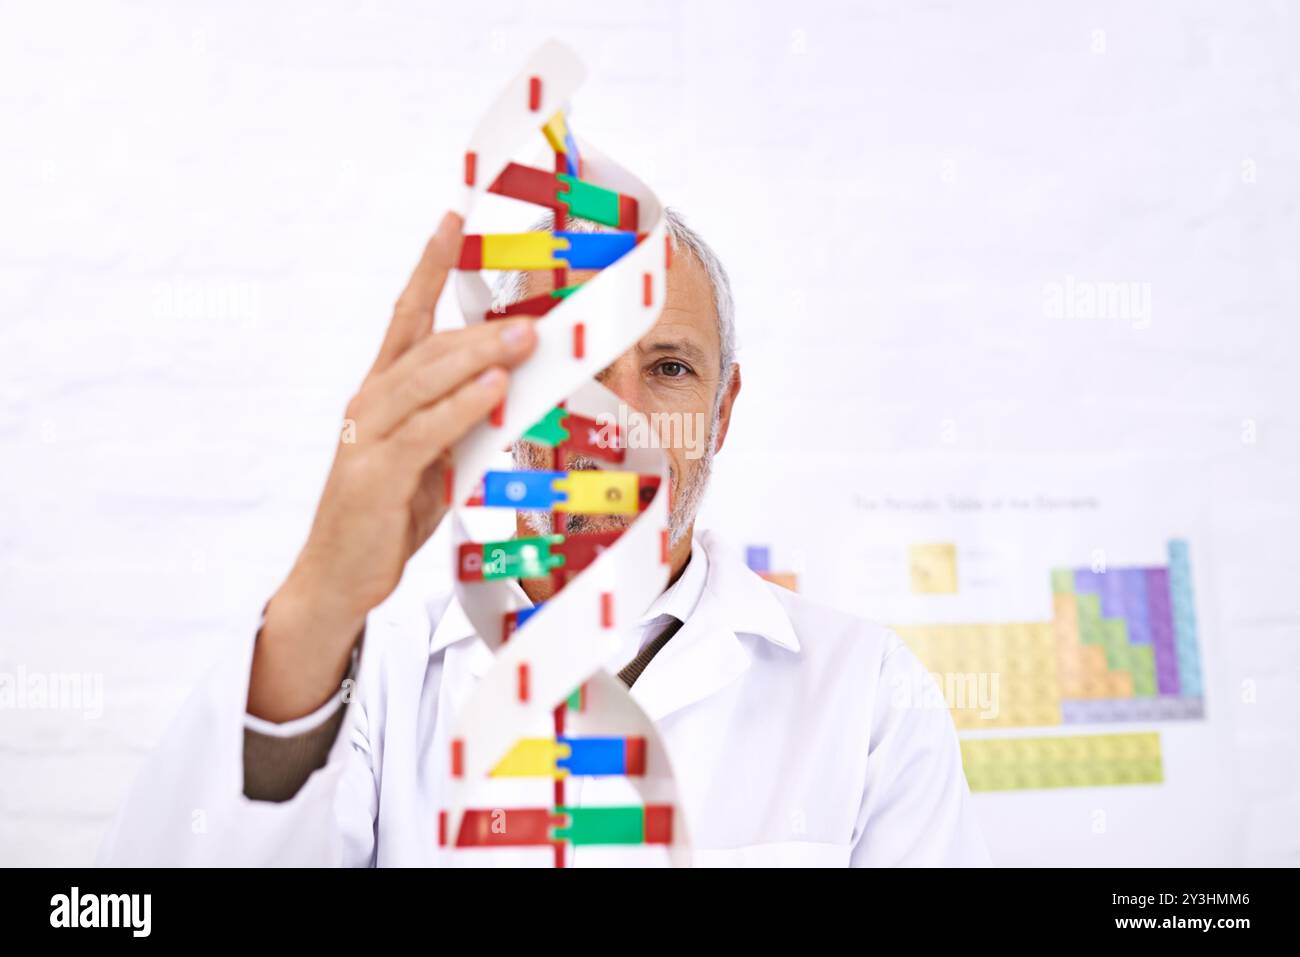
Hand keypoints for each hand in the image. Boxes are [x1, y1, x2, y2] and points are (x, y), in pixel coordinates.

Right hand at [248, 212, 536, 720]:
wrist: (337, 577)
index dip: (427, 266)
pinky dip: (460, 408)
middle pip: (427, 347)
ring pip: (425, 382)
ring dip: (478, 358)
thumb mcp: (431, 460)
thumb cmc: (386, 514)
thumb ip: (459, 422)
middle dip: (481, 327)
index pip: (405, 316)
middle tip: (533, 314)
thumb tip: (510, 388)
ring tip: (524, 339)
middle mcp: (368, 403)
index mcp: (380, 393)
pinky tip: (492, 391)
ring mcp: (366, 438)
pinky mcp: (373, 475)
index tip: (451, 218)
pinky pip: (424, 432)